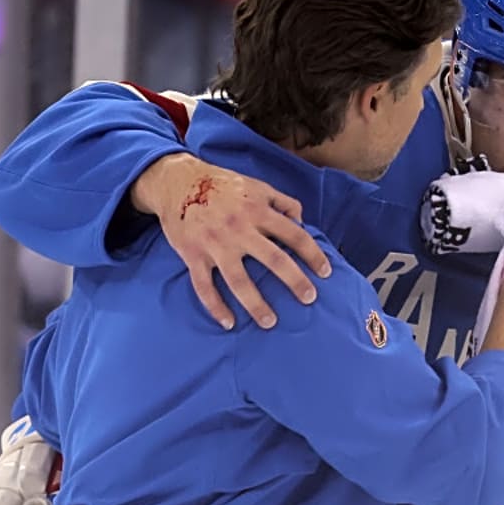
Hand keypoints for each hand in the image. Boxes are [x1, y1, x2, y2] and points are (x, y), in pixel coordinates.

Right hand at [131, 152, 330, 329]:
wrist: (177, 181)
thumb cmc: (222, 185)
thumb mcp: (256, 186)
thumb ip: (282, 201)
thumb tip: (302, 221)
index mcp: (257, 210)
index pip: (294, 235)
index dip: (313, 254)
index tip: (326, 273)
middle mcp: (238, 228)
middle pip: (273, 259)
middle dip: (294, 281)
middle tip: (309, 298)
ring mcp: (215, 244)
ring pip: (238, 281)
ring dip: (256, 304)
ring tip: (270, 322)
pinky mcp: (193, 255)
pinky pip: (204, 286)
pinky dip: (215, 307)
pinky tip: (229, 323)